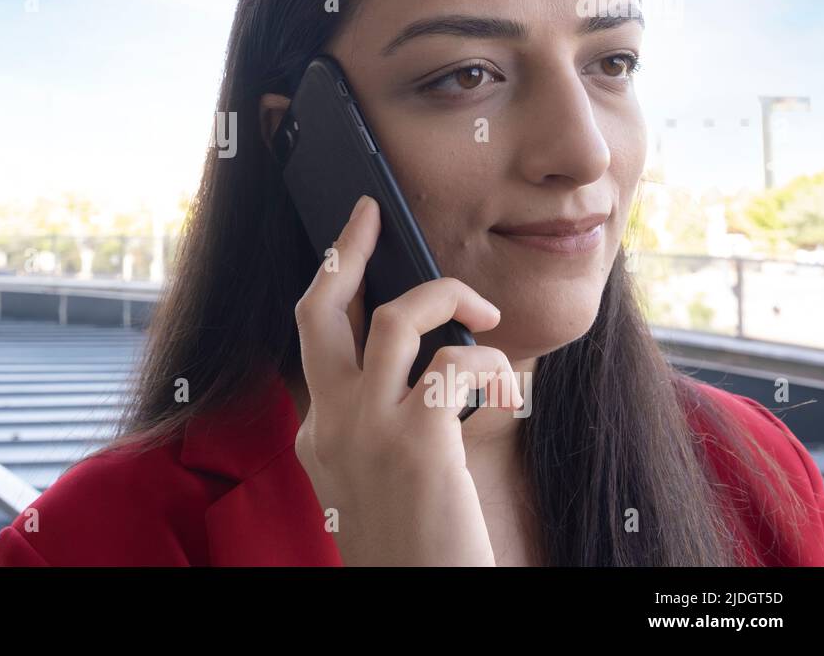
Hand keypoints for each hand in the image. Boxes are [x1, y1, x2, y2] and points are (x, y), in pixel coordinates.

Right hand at [292, 194, 521, 565]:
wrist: (418, 607)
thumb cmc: (412, 551)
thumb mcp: (372, 483)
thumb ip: (376, 425)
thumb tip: (424, 364)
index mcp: (318, 436)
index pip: (315, 341)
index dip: (335, 289)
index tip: (347, 254)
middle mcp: (330, 424)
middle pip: (318, 309)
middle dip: (345, 250)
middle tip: (369, 215)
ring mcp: (366, 429)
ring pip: (395, 317)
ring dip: (447, 296)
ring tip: (484, 313)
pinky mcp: (416, 442)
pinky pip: (454, 364)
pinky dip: (490, 363)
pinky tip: (508, 390)